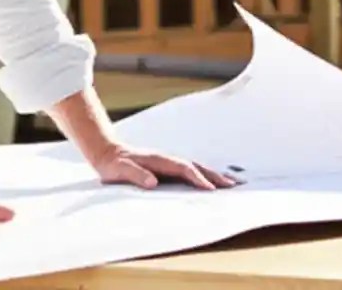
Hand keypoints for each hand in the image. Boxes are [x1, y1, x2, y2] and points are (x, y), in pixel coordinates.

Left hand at [90, 144, 241, 190]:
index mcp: (159, 160)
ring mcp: (168, 163)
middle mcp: (167, 159)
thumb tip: (153, 182)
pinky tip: (211, 183)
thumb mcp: (120, 170)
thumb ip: (135, 175)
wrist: (107, 152)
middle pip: (196, 166)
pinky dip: (204, 176)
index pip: (184, 169)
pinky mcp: (167, 168)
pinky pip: (190, 172)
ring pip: (196, 168)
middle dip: (214, 176)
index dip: (197, 178)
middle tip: (233, 186)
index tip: (211, 189)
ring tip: (231, 184)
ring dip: (213, 175)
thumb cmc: (113, 164)